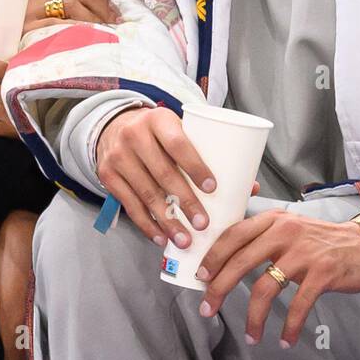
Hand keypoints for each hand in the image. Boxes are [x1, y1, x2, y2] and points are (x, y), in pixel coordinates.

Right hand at [24, 0, 120, 30]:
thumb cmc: (19, 36)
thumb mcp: (39, 15)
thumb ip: (57, 0)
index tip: (114, 14)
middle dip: (103, 7)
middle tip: (114, 24)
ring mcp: (31, 13)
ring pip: (71, 3)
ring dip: (94, 18)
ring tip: (105, 32)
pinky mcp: (26, 30)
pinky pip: (56, 24)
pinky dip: (76, 28)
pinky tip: (88, 36)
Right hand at [95, 106, 215, 248]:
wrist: (115, 127)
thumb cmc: (159, 134)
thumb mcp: (179, 131)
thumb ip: (209, 154)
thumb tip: (251, 187)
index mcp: (158, 120)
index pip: (178, 144)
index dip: (195, 166)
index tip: (212, 189)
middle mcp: (135, 135)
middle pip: (163, 173)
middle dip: (185, 201)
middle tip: (203, 223)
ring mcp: (118, 156)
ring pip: (146, 194)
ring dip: (168, 221)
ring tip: (186, 239)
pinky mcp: (108, 175)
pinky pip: (129, 205)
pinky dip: (147, 224)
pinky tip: (161, 237)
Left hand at [198, 211, 359, 346]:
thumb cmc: (322, 241)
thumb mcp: (289, 228)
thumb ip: (263, 238)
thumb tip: (227, 260)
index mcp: (273, 220)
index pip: (234, 234)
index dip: (213, 256)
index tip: (200, 277)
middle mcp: (285, 232)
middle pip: (241, 261)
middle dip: (219, 288)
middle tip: (208, 309)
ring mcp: (304, 252)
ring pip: (266, 287)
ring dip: (254, 317)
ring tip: (251, 336)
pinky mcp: (322, 273)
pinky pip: (298, 305)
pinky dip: (289, 327)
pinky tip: (285, 340)